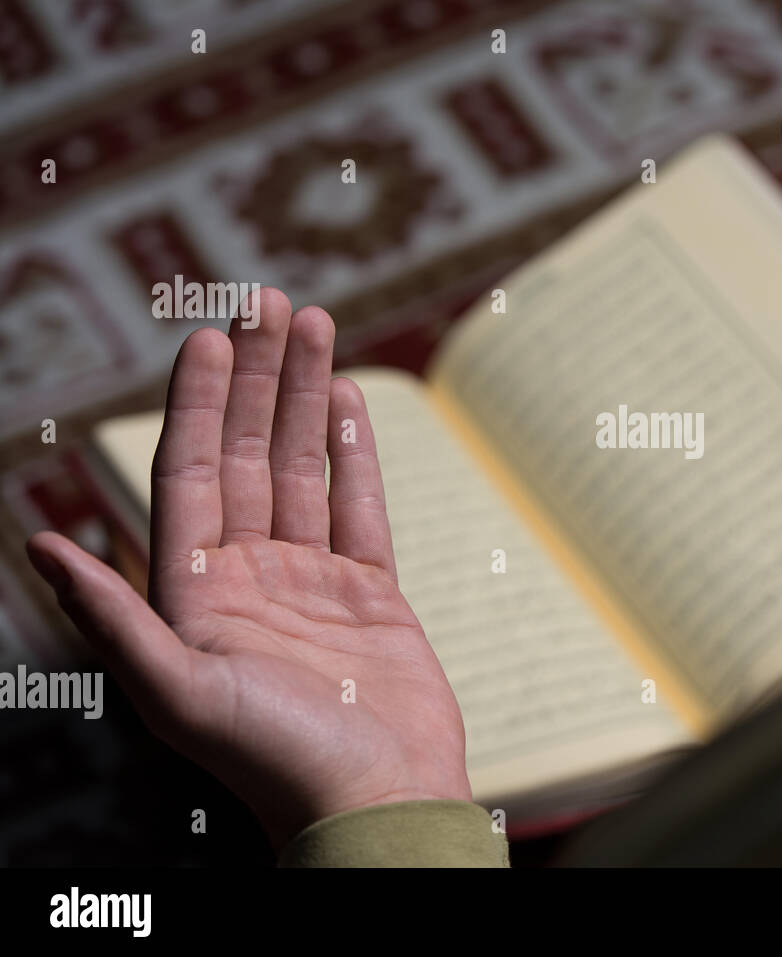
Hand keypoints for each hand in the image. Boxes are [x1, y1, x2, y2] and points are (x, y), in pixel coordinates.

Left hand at [27, 289, 468, 849]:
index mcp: (196, 594)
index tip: (210, 334)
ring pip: (306, 467)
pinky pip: (360, 506)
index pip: (192, 474)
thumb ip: (114, 618)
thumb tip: (40, 543)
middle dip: (259, 376)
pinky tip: (348, 403)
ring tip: (316, 325)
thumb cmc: (275, 761)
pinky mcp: (370, 593)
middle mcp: (250, 576)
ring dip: (308, 396)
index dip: (198, 402)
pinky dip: (356, 452)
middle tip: (272, 300)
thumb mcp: (180, 692)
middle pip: (250, 454)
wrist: (379, 800)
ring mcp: (313, 581)